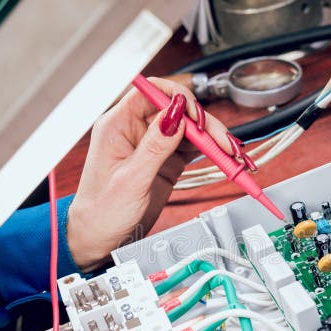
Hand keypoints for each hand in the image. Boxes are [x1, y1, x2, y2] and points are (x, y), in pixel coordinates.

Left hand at [67, 78, 231, 271]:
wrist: (99, 237)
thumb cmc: (102, 210)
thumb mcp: (130, 178)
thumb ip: (155, 145)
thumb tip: (175, 114)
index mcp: (118, 124)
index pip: (152, 92)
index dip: (178, 97)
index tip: (196, 116)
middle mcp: (136, 129)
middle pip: (177, 110)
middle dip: (204, 123)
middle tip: (223, 142)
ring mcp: (153, 144)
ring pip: (189, 128)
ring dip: (212, 138)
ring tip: (232, 152)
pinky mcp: (166, 160)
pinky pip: (191, 147)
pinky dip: (210, 151)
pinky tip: (224, 156)